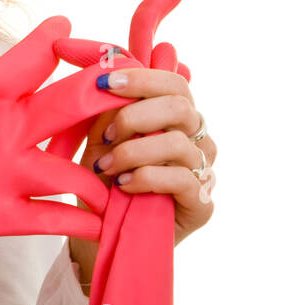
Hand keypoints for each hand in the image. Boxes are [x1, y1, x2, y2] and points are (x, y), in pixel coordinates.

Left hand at [86, 66, 215, 246]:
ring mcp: (204, 169)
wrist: (104, 233)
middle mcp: (196, 138)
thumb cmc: (104, 179)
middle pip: (180, 106)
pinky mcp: (202, 202)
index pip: (173, 82)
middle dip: (135, 115)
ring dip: (133, 152)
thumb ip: (109, 107)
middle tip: (105, 136)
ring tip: (107, 166)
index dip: (141, 77)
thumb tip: (108, 70)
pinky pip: (181, 178)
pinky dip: (146, 177)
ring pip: (177, 142)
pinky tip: (124, 185)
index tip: (102, 83)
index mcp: (176, 116)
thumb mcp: (100, 138)